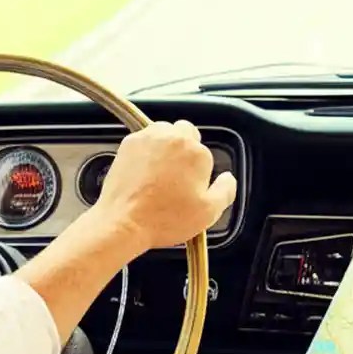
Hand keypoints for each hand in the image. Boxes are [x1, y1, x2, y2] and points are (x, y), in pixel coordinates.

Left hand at [95, 120, 235, 250]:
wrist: (124, 221)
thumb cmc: (164, 218)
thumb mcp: (208, 212)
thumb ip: (226, 190)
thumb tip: (228, 178)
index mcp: (196, 152)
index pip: (205, 151)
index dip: (199, 169)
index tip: (191, 184)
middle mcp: (173, 137)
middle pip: (185, 132)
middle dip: (184, 148)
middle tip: (177, 174)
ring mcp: (149, 137)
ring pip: (164, 131)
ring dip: (165, 145)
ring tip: (160, 172)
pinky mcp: (128, 143)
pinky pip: (143, 139)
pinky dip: (145, 150)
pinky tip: (143, 172)